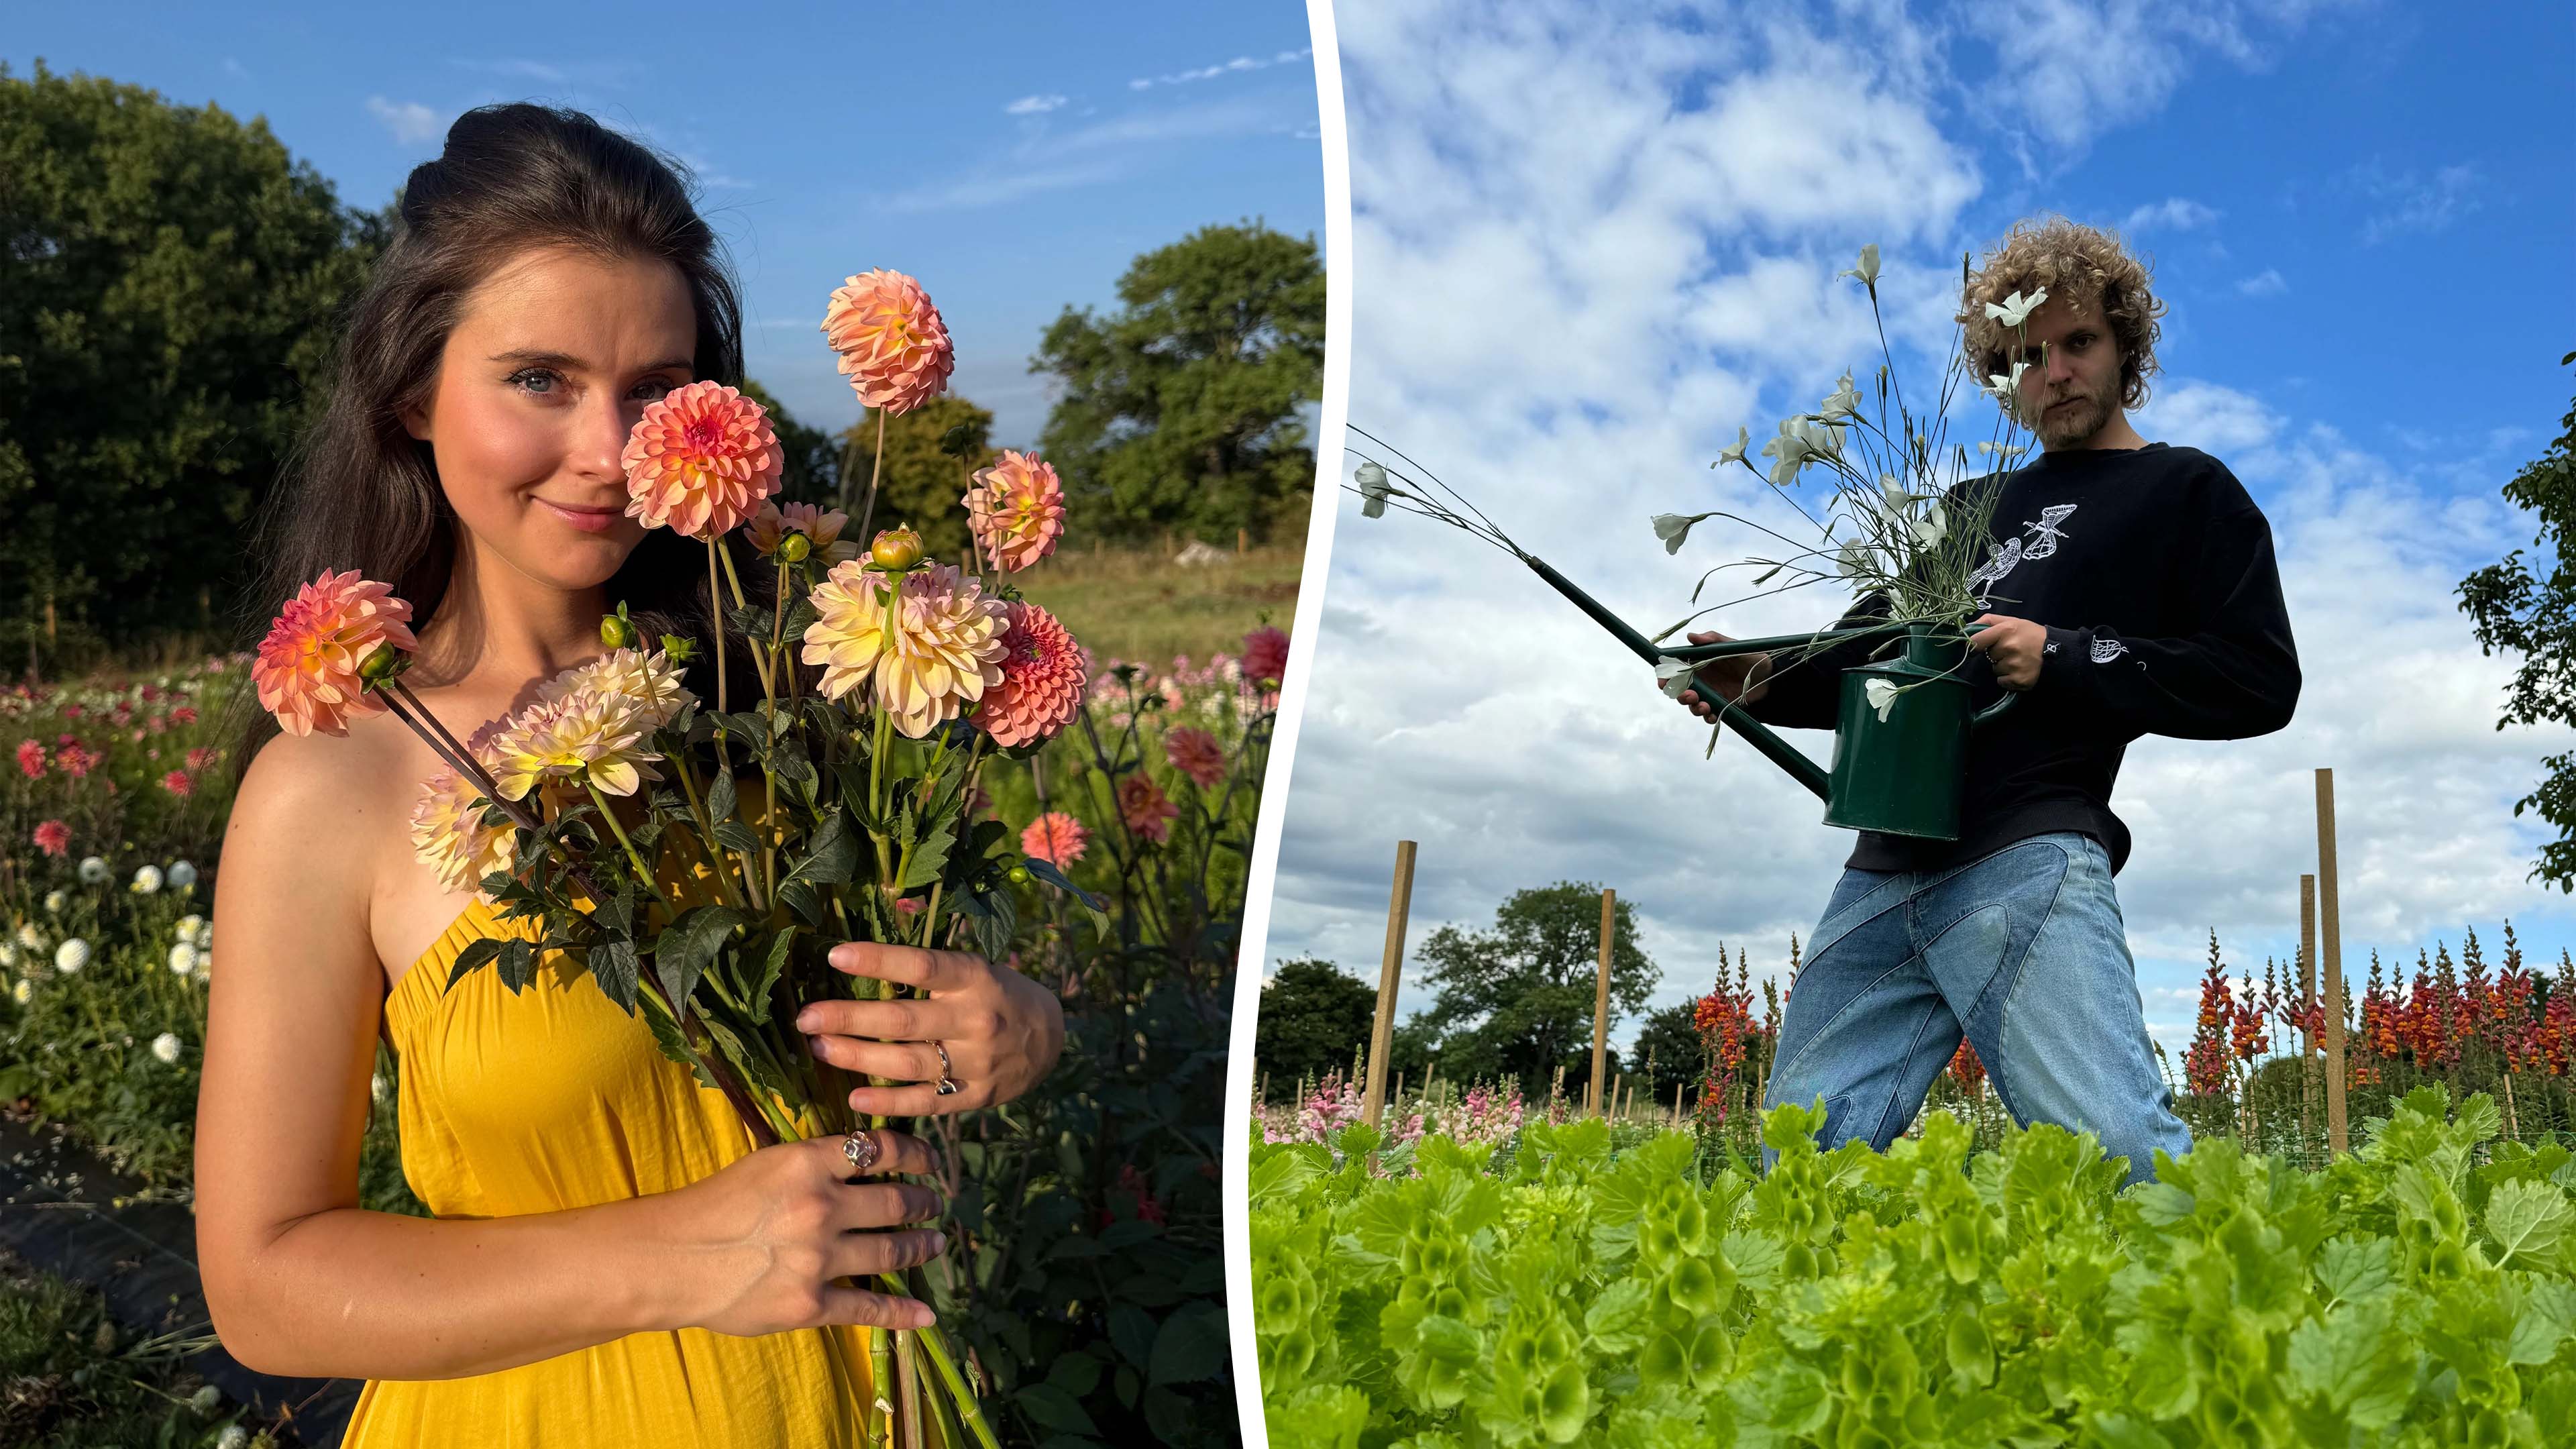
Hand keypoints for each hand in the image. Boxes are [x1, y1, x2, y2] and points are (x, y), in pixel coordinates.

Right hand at [655, 1130, 946, 1337]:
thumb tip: (860, 1159)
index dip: (914, 1153)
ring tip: (935, 1243)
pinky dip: (902, 1313)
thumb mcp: (765, 1164)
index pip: (880, 1150)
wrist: (669, 1259)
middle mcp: (821, 1207)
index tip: (929, 1160)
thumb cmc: (710, 1206)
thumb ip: (813, 1163)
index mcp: (807, 1164)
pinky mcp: (809, 1304)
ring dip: (921, 1247)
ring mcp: (818, 1258)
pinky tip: (926, 1315)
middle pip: (895, 1201)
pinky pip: (868, 1308)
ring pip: (891, 1250)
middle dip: (923, 1202)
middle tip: (936, 1204)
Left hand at [796, 943, 1066, 1116]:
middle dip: (849, 1018)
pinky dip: (888, 1102)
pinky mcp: (974, 1095)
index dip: (878, 961)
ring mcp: (976, 1061)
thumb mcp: (974, 967)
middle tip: (806, 1017)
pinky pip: (925, 1102)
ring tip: (819, 1049)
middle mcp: (976, 1019)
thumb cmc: (995, 993)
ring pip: (907, 1063)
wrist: (1048, 1040)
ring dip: (857, 1057)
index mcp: (975, 977)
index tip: (834, 956)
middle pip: (904, 1020)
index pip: (922, 966)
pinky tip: (854, 1097)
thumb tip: (875, 930)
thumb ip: (929, 964)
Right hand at [1673, 630, 1772, 721]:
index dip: (1665, 677)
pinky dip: (1707, 717)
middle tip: (1689, 695)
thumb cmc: (1748, 656)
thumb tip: (1691, 636)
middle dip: (1679, 695)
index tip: (1663, 682)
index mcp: (1698, 664)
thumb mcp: (1730, 645)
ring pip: (1691, 705)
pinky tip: (1712, 714)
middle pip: (1679, 690)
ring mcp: (1709, 694)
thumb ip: (1712, 640)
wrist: (1768, 676)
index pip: (1675, 670)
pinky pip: (1708, 715)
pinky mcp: (1719, 706)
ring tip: (1704, 706)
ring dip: (1693, 707)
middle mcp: (1701, 680)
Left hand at [1966, 614, 2046, 689]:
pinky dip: (2009, 678)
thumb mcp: (2012, 621)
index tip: (1975, 647)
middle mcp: (2009, 647)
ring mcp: (2014, 665)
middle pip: (1988, 655)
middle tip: (2013, 650)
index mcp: (2005, 630)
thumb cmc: (2030, 634)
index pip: (1976, 641)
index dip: (1973, 645)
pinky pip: (2002, 681)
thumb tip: (1966, 628)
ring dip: (2004, 666)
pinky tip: (2021, 670)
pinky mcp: (2019, 680)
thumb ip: (1989, 621)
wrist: (2056, 652)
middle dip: (1997, 654)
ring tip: (2019, 660)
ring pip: (1995, 669)